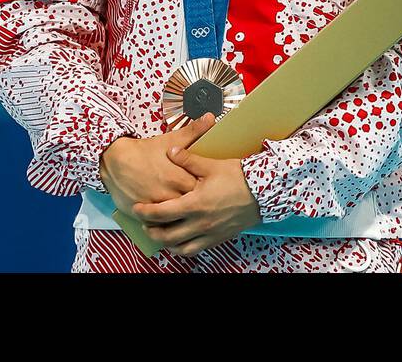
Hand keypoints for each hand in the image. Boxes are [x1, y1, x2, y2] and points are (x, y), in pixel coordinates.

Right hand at [99, 112, 217, 213]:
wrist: (114, 159)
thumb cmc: (145, 150)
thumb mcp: (170, 139)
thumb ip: (194, 131)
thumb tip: (211, 118)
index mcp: (177, 177)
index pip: (201, 190)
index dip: (207, 190)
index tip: (210, 188)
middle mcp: (167, 194)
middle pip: (190, 206)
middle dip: (195, 205)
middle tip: (201, 202)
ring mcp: (154, 206)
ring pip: (174, 218)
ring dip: (181, 217)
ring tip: (188, 213)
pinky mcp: (142, 213)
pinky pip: (157, 224)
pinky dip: (165, 223)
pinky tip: (171, 222)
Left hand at [130, 116, 261, 256]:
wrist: (263, 192)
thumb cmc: (238, 177)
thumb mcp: (211, 164)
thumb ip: (187, 158)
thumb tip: (170, 151)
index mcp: (195, 204)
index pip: (161, 213)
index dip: (145, 212)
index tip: (137, 208)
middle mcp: (200, 223)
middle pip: (166, 235)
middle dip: (151, 230)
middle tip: (144, 223)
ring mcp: (210, 233)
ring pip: (180, 248)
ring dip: (166, 243)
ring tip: (160, 233)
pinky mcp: (219, 238)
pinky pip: (196, 250)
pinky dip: (183, 248)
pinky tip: (180, 241)